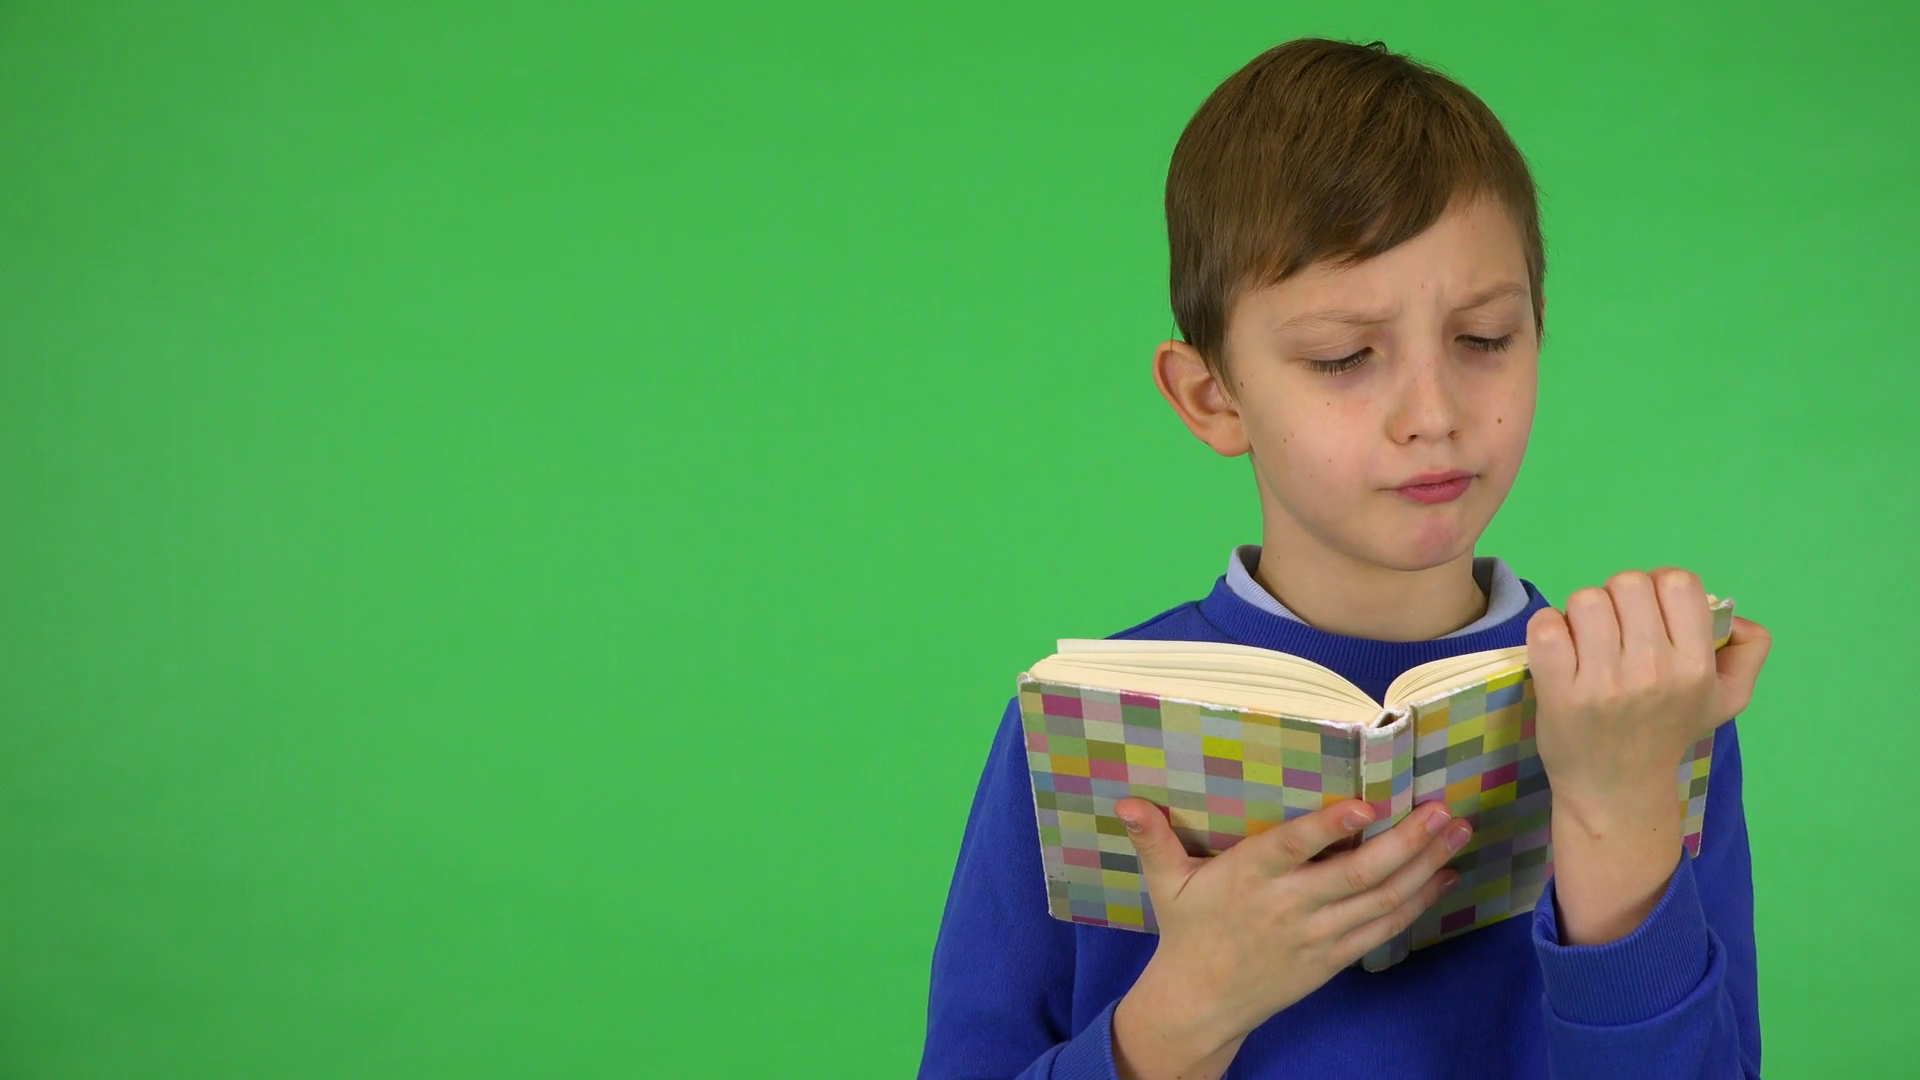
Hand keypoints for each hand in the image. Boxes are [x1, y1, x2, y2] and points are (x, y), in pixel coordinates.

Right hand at [1108, 796, 1469, 1079]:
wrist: (1201, 1002)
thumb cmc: (1187, 931)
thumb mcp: (1166, 883)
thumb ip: (1153, 837)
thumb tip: (1126, 800)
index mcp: (1248, 878)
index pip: (1292, 848)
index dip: (1328, 827)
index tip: (1365, 805)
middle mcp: (1288, 906)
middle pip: (1356, 873)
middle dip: (1406, 841)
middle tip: (1442, 810)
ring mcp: (1316, 935)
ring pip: (1380, 899)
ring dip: (1424, 866)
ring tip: (1456, 833)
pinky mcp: (1334, 957)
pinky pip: (1383, 928)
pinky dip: (1417, 902)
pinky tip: (1443, 876)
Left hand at [1525, 567, 1770, 941]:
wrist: (1617, 791)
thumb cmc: (1668, 734)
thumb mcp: (1728, 699)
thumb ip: (1748, 651)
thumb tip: (1734, 615)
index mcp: (1695, 666)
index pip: (1678, 582)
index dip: (1658, 587)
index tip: (1647, 614)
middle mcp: (1654, 670)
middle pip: (1627, 583)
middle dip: (1617, 599)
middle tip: (1613, 631)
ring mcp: (1605, 682)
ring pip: (1586, 599)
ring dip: (1580, 614)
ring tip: (1586, 643)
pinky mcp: (1561, 691)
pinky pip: (1547, 627)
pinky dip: (1548, 629)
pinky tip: (1559, 652)